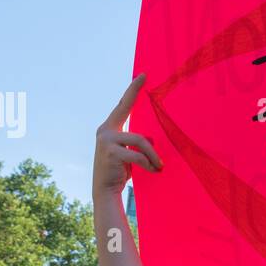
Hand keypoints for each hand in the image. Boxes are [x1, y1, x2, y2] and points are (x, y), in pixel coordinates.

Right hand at [92, 75, 162, 198]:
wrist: (105, 190)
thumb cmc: (119, 171)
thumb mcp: (128, 154)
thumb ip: (135, 143)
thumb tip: (151, 140)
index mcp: (109, 128)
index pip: (122, 106)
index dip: (132, 90)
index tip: (142, 75)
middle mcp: (105, 130)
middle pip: (124, 107)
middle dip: (133, 90)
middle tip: (144, 76)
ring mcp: (106, 140)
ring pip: (140, 140)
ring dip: (153, 155)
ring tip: (160, 166)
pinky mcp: (110, 152)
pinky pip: (138, 155)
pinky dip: (149, 163)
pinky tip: (153, 171)